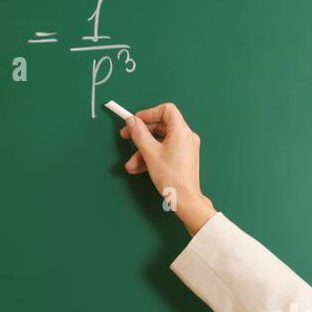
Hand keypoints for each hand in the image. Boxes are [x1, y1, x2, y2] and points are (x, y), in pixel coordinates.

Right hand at [119, 102, 215, 235]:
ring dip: (142, 151)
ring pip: (159, 142)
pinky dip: (151, 157)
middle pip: (160, 126)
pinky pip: (164, 151)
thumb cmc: (172, 178)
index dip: (149, 113)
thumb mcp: (150, 153)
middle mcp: (186, 137)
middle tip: (125, 137)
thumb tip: (132, 121)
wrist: (185, 201)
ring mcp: (185, 148)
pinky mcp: (182, 158)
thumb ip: (139, 134)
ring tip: (130, 164)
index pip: (166, 110)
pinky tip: (138, 168)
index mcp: (181, 131)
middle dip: (141, 134)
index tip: (135, 120)